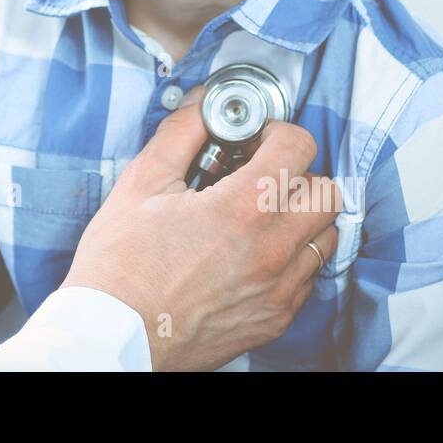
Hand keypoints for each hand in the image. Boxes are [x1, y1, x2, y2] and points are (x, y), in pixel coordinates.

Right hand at [61, 85, 341, 370]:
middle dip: (298, 172)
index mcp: (241, 209)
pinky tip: (253, 252)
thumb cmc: (120, 266)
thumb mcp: (141, 183)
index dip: (277, 131)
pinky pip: (308, 277)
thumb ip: (181, 133)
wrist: (115, 337)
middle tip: (262, 173)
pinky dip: (291, 257)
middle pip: (327, 192)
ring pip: (326, 236)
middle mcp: (272, 251)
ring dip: (301, 216)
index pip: (299, 147)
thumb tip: (204, 104)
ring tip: (261, 214)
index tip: (256, 138)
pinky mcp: (275, 318)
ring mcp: (278, 289)